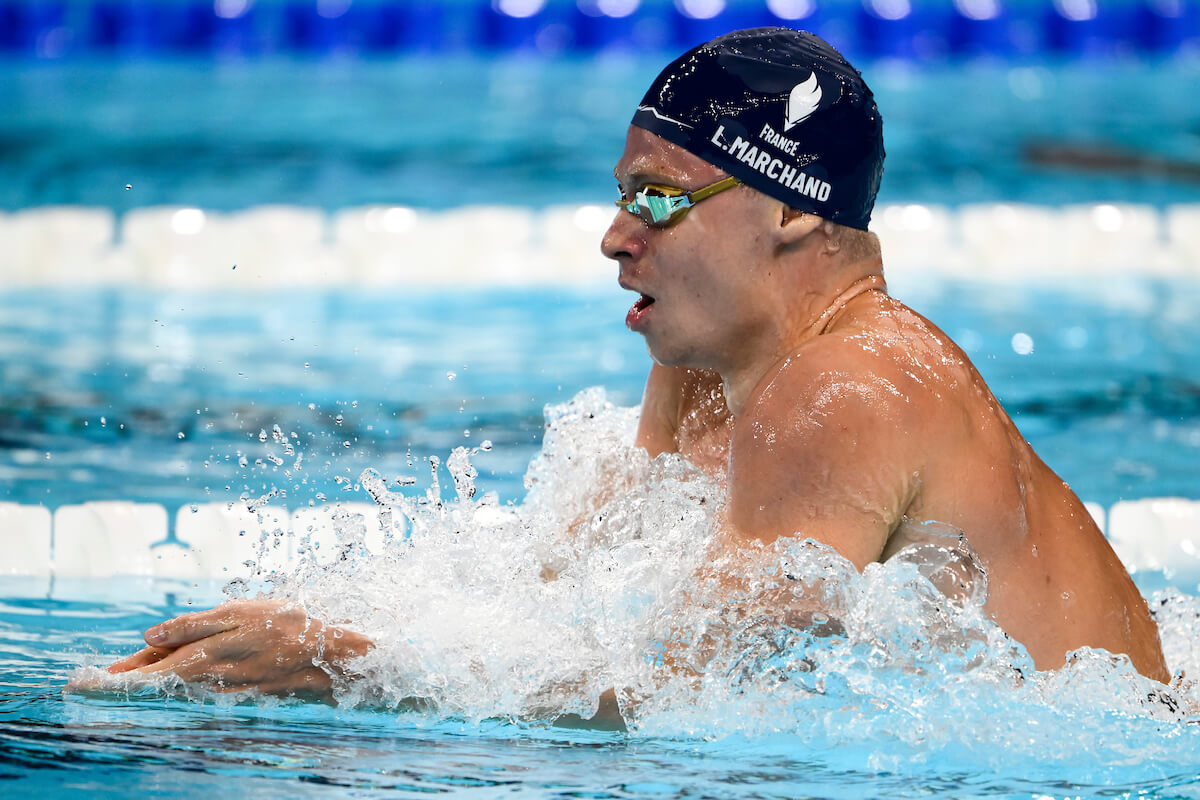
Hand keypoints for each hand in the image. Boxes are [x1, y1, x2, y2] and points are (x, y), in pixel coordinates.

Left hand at [102, 599, 371, 700]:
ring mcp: (224, 688)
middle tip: (85, 685)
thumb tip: (150, 633)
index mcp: (207, 653)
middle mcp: (211, 676)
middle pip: (158, 681)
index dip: (118, 677)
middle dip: (122, 683)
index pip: (151, 668)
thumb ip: (194, 625)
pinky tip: (165, 679)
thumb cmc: (285, 623)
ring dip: (147, 682)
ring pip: (176, 686)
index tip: (83, 683)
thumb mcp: (238, 613)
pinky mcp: (239, 693)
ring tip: (117, 679)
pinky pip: (201, 690)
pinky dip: (179, 685)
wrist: (330, 652)